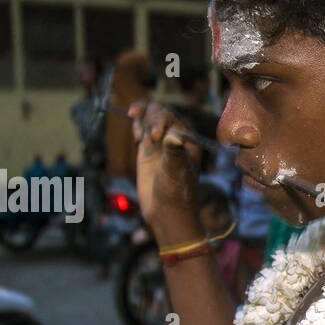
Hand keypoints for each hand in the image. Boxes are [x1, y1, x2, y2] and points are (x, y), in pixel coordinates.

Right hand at [128, 101, 202, 245]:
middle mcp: (174, 137)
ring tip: (141, 139)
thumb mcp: (176, 172)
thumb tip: (174, 137)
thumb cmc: (176, 193)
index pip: (171, 116)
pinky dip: (137, 127)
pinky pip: (141, 128)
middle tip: (148, 137)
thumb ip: (174, 152)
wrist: (166, 211)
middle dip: (150, 118)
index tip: (155, 136)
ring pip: (148, 117)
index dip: (160, 120)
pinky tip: (138, 139)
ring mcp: (160, 142)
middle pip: (158, 112)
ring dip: (142, 120)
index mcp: (187, 139)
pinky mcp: (147, 149)